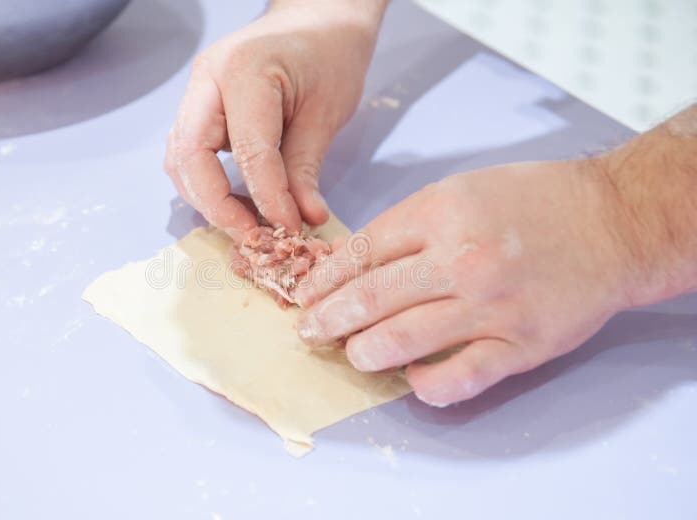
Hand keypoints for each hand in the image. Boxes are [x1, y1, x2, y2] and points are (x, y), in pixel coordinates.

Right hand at [165, 0, 386, 239]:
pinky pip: (189, 153)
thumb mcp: (327, 112)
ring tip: (248, 223)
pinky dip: (207, 183)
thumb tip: (301, 221)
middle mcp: (207, 79)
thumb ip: (306, 169)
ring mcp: (197, 92)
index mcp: (244, 70)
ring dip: (206, 198)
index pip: (247, 149)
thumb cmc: (329, 55)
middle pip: (188, 155)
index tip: (288, 229)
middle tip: (252, 236)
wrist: (317, 21)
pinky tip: (240, 201)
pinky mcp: (199, 107)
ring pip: (179, 158)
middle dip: (215, 205)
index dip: (267, 197)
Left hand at [295, 158, 635, 405]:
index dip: (324, 280)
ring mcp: (489, 306)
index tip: (306, 295)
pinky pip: (456, 379)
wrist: (612, 222)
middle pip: (370, 299)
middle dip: (328, 320)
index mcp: (440, 213)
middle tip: (309, 332)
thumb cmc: (534, 201)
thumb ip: (406, 226)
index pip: (361, 253)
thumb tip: (351, 260)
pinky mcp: (518, 345)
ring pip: (401, 341)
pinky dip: (425, 385)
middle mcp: (459, 260)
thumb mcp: (461, 190)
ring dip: (363, 353)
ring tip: (352, 354)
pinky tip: (412, 377)